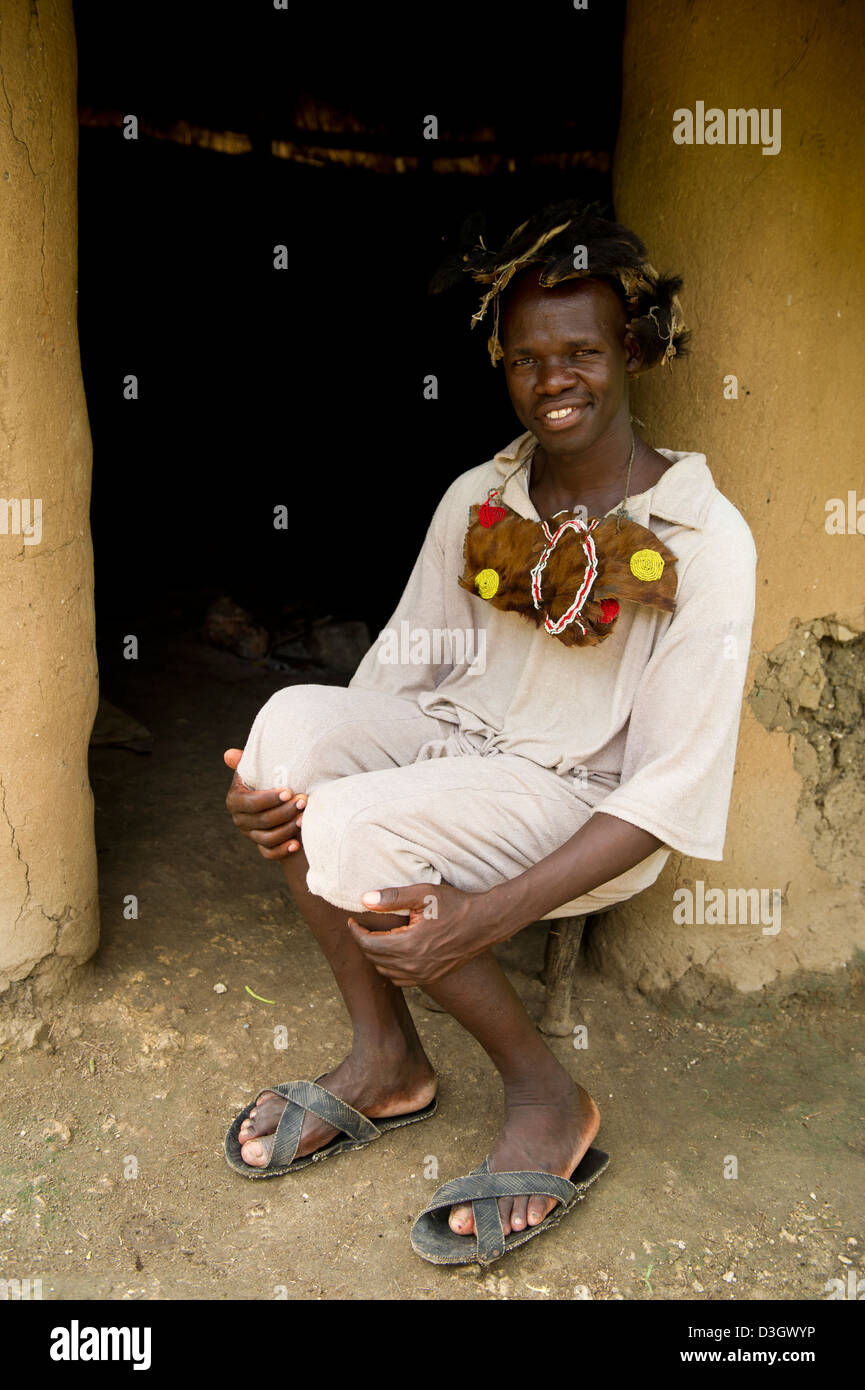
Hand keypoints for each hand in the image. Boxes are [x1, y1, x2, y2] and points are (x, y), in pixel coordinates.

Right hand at [223, 747, 306, 859]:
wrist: (283, 797)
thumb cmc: (271, 778)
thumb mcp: (260, 769)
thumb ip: (246, 761)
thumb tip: (229, 754)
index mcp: (235, 799)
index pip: (250, 803)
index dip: (269, 799)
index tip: (288, 791)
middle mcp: (240, 819)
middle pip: (262, 821)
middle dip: (284, 812)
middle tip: (303, 802)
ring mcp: (251, 835)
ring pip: (267, 838)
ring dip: (287, 829)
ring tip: (303, 819)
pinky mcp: (262, 847)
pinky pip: (269, 854)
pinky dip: (282, 850)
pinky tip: (296, 844)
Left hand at [346, 883, 491, 985]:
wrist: (485, 923)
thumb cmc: (455, 905)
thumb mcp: (423, 894)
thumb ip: (392, 897)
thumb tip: (364, 899)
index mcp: (408, 945)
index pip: (369, 944)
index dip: (356, 933)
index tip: (353, 921)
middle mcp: (414, 965)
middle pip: (375, 960)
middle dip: (364, 943)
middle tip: (362, 928)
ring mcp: (423, 975)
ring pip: (386, 972)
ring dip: (376, 957)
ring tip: (376, 939)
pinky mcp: (432, 978)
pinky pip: (401, 980)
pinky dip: (391, 969)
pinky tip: (393, 954)